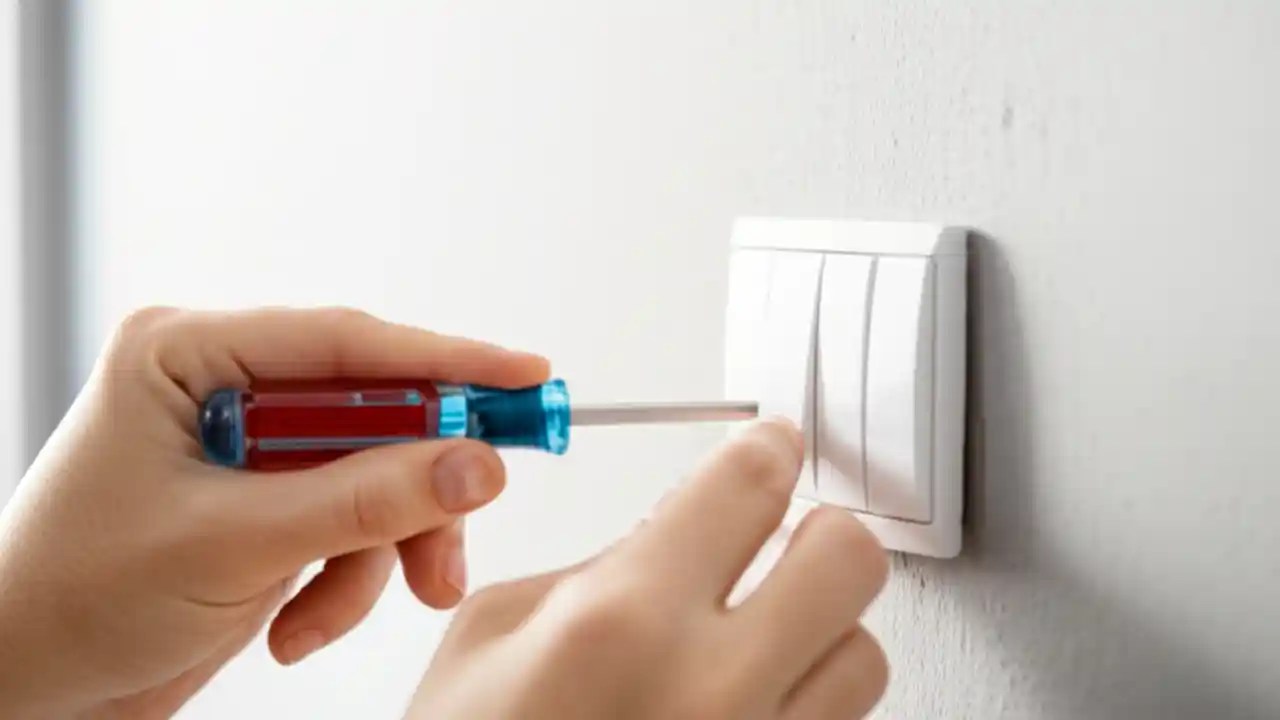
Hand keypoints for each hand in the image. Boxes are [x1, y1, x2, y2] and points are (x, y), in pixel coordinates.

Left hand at [0, 307, 548, 718]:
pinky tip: (293, 628)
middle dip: (408, 493)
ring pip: (373, 477)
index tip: (525, 376)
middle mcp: (226, 386)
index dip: (445, 359)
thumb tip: (477, 465)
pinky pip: (350, 524)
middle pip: (373, 413)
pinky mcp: (267, 501)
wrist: (24, 683)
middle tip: (454, 539)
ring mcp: (250, 446)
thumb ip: (365, 502)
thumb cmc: (78, 597)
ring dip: (374, 555)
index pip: (345, 341)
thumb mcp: (233, 544)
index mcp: (190, 353)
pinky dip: (340, 582)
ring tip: (328, 618)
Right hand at [407, 419, 889, 719]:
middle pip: (849, 559)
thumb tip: (675, 526)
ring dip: (821, 630)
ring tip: (763, 637)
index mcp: (622, 622)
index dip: (769, 447)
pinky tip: (748, 703)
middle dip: (820, 531)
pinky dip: (804, 704)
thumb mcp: (493, 637)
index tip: (771, 446)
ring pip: (864, 657)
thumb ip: (596, 567)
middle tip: (786, 536)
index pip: (751, 484)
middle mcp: (709, 691)